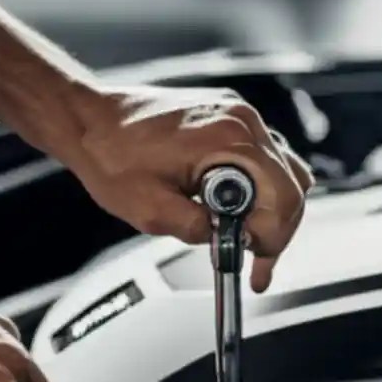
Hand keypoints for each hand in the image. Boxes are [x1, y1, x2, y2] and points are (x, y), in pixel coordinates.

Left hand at [38, 85, 314, 292]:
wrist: (89, 119)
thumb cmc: (111, 155)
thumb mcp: (149, 210)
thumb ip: (198, 229)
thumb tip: (230, 240)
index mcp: (228, 140)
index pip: (282, 197)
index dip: (274, 239)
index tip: (259, 265)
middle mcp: (241, 121)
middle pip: (291, 185)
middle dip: (278, 230)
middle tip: (259, 263)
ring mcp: (236, 116)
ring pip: (283, 171)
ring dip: (273, 209)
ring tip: (251, 241)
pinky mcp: (228, 118)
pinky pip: (263, 157)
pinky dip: (261, 188)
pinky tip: (241, 212)